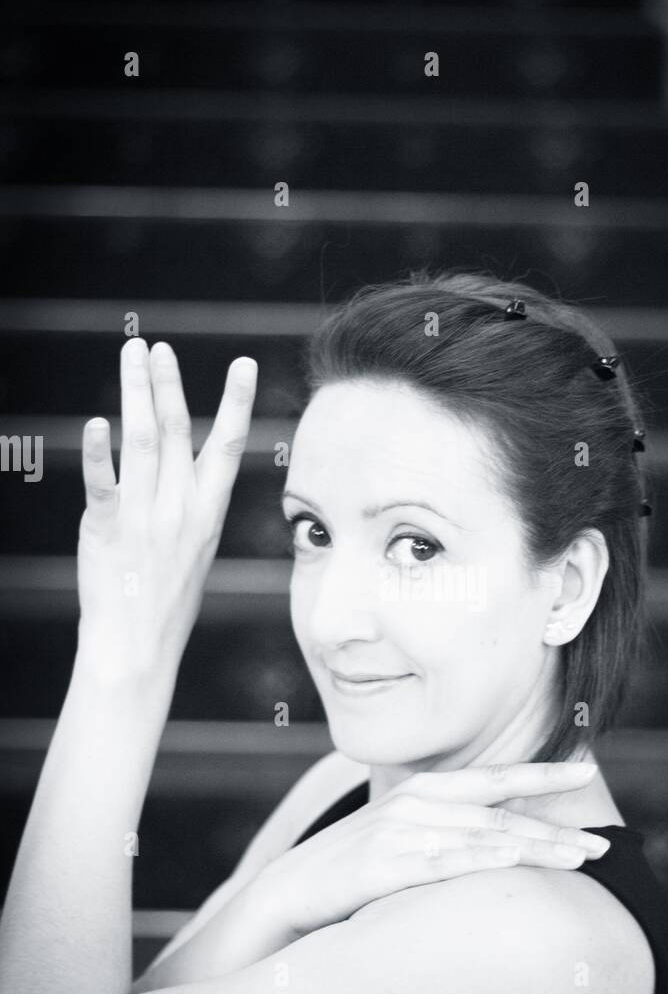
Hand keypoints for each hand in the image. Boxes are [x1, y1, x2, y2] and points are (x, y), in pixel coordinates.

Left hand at [76, 338, 256, 681]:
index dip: (236, 401)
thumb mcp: (194, 548)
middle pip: (177, 431)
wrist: (137, 647)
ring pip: (142, 442)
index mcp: (207, 513)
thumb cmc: (165, 601)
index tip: (243, 364)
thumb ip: (188, 503)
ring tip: (131, 356)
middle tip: (159, 346)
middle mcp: (179, 509)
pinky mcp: (107, 530)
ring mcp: (144, 518)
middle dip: (168, 384)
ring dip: (136, 394)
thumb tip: (181, 461)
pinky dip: (99, 452)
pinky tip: (97, 423)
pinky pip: (104, 483)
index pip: (227, 446)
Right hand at [260, 761, 612, 934]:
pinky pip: (442, 861)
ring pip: (483, 834)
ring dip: (538, 846)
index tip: (589, 770)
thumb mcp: (397, 843)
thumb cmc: (347, 876)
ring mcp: (397, 832)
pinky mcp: (381, 865)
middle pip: (501, 810)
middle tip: (606, 843)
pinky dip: (482, 858)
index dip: (543, 774)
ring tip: (583, 858)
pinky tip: (515, 860)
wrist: (283, 898)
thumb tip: (494, 840)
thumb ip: (440, 834)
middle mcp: (414, 804)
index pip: (494, 779)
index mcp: (422, 793)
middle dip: (557, 825)